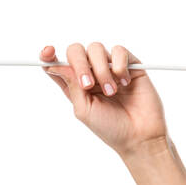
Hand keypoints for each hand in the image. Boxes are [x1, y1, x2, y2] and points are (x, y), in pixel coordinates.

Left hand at [40, 43, 168, 158]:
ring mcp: (109, 67)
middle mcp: (90, 74)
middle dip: (78, 64)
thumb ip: (72, 86)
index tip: (47, 52)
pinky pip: (119, 50)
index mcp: (75, 86)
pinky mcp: (129, 64)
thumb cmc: (109, 127)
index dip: (49, 56)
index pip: (57, 65)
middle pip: (75, 51)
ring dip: (101, 70)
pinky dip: (119, 65)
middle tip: (88, 85)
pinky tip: (125, 82)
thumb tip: (57, 65)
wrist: (138, 134)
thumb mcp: (83, 109)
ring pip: (96, 49)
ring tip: (112, 91)